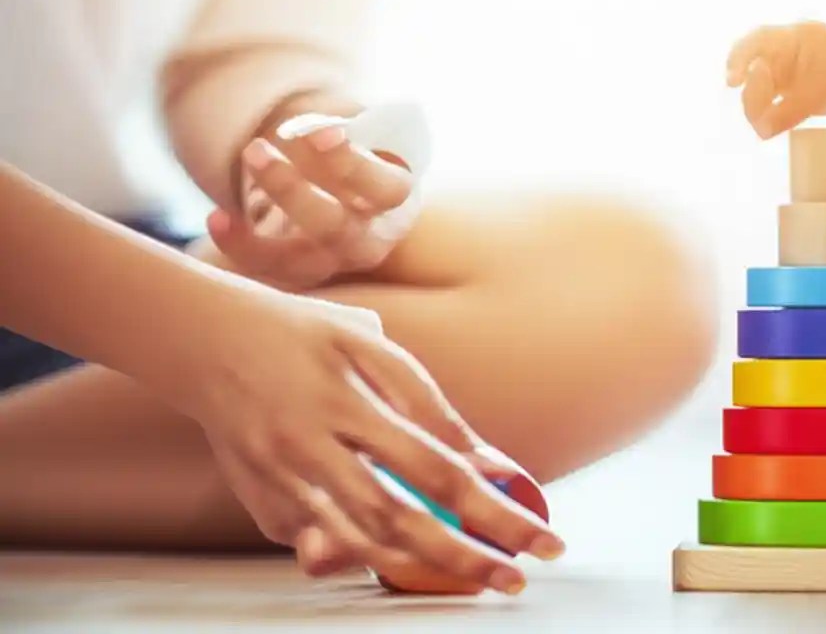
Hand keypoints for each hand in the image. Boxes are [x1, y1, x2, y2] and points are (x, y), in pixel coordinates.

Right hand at [183, 292, 563, 592]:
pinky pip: (318, 539)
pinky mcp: (260, 498)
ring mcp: (279, 476)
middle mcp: (310, 442)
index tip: (538, 530)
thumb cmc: (302, 333)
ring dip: (423, 566)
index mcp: (345, 396)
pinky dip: (363, 553)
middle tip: (519, 578)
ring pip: (356, 541)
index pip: (436, 465)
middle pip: (398, 516)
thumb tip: (487, 463)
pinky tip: (403, 554)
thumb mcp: (369, 343)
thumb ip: (428, 404)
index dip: (491, 504)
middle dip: (466, 554)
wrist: (202, 338)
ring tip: (479, 578)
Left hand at [208, 119, 422, 288]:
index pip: (385, 190)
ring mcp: (333, 263)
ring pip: (301, 257)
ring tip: (234, 180)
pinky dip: (239, 245)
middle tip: (254, 149)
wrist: (346, 194)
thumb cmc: (353, 159)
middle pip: (336, 228)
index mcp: (395, 201)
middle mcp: (369, 240)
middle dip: (292, 191)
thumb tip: (301, 129)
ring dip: (256, 223)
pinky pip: (268, 269)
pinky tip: (217, 217)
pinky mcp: (300, 275)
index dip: (354, 165)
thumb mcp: (359, 139)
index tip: (321, 133)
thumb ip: (335, 135)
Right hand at [725, 21, 825, 139]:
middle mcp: (791, 49)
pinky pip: (773, 97)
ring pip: (762, 84)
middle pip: (755, 66)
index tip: (732, 82)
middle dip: (751, 92)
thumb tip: (760, 132)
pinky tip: (771, 125)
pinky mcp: (797, 87)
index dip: (738, 59)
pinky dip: (769, 110)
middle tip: (755, 119)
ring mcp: (793, 68)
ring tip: (764, 127)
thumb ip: (787, 112)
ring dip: (758, 104)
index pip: (757, 41)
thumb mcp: (820, 95)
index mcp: (797, 37)